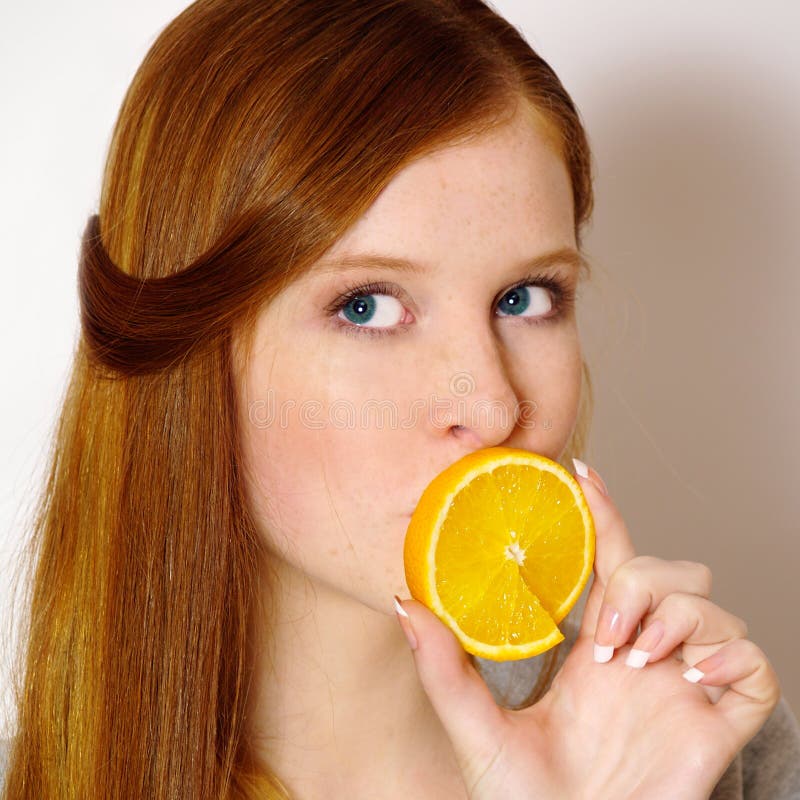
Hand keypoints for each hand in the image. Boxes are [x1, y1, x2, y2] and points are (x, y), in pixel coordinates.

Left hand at [394, 460, 780, 798]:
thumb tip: (402, 603)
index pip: (609, 559)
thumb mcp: (476, 729)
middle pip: (671, 570)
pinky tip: (689, 680)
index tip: (580, 472)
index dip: (602, 513)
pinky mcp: (721, 722)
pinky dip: (732, 659)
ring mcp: (683, 685)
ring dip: (676, 619)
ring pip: (712, 606)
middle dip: (641, 584)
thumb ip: (441, 667)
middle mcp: (642, 655)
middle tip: (606, 636)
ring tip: (635, 662)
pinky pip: (757, 667)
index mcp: (593, 647)